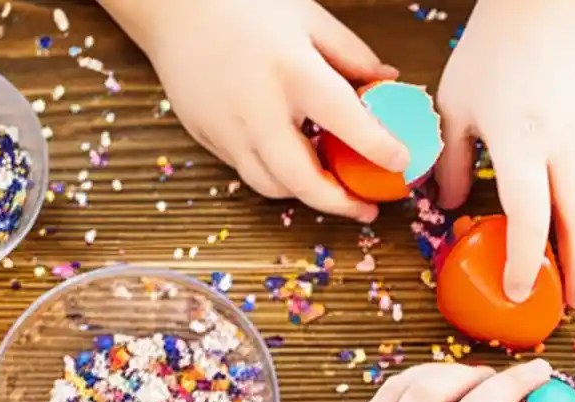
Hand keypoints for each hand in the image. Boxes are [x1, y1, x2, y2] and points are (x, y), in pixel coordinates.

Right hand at [109, 0, 407, 221]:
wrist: (172, 5)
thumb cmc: (244, 4)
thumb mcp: (308, 17)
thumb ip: (351, 54)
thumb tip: (389, 81)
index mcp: (291, 71)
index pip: (345, 121)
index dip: (378, 148)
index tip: (401, 164)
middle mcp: (257, 109)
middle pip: (302, 179)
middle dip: (339, 203)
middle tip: (367, 208)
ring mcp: (227, 128)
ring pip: (272, 185)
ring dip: (307, 194)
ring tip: (334, 189)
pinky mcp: (207, 137)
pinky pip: (248, 169)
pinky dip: (277, 175)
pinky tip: (296, 165)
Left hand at [435, 0, 574, 308]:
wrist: (549, 6)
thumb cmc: (495, 51)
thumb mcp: (456, 104)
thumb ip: (452, 160)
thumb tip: (454, 206)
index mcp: (520, 141)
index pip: (529, 216)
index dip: (525, 261)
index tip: (517, 291)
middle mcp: (565, 146)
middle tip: (566, 304)